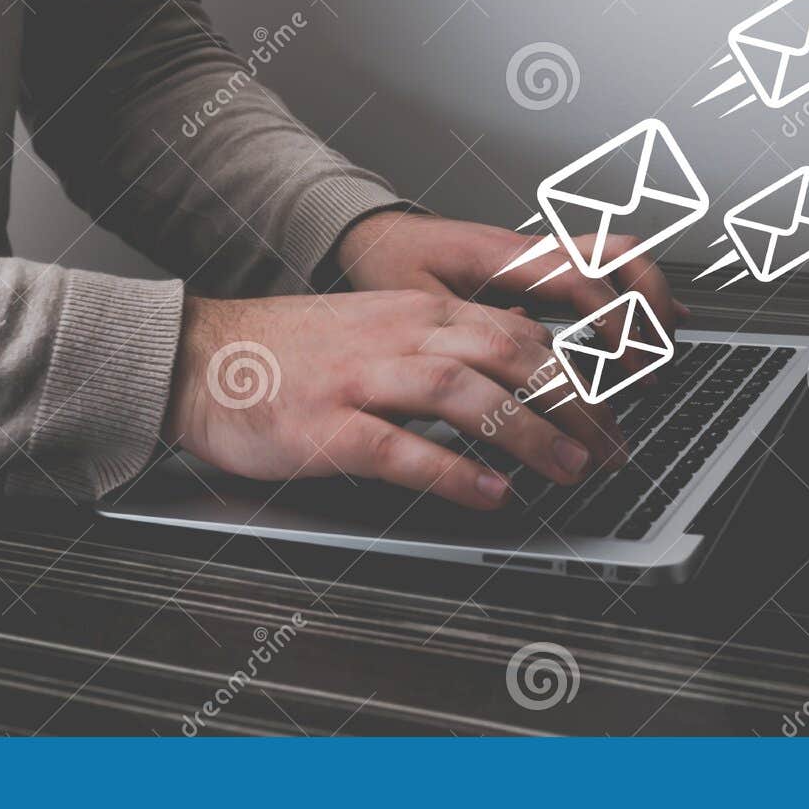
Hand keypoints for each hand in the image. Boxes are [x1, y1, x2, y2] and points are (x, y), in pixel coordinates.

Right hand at [165, 290, 623, 509]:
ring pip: (466, 393)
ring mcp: (361, 379)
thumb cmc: (286, 352)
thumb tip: (513, 363)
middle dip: (573, 405)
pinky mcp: (326, 426)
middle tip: (610, 449)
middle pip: (508, 356)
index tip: (609, 418)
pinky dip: (454, 472)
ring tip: (570, 470)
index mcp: (414, 312)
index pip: (518, 333)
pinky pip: (402, 447)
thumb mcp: (373, 326)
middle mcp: (397, 336)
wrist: (198, 358)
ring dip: (529, 434)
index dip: (576, 377)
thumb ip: (439, 339)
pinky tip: (491, 495)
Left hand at [335, 211, 688, 348]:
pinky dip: (633, 287)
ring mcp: (540, 248)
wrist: (374, 233)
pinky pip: (602, 261)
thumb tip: (533, 346)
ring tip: (664, 342)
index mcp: (503, 257)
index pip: (582, 283)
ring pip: (617, 252)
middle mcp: (531, 246)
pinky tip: (650, 318)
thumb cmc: (390, 263)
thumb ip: (470, 326)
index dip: (616, 326)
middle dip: (649, 307)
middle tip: (656, 362)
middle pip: (617, 256)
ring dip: (649, 293)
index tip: (633, 369)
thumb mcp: (418, 305)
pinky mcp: (540, 259)